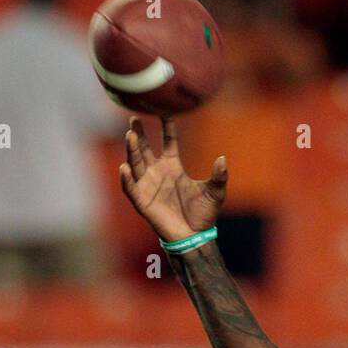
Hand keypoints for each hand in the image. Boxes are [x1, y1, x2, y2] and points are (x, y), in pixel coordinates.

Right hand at [119, 116, 226, 242]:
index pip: (168, 141)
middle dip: (139, 134)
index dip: (166, 126)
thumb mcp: (215, 193)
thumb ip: (219, 177)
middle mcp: (157, 172)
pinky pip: (131, 188)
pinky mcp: (142, 201)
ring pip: (135, 163)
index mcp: (173, 166)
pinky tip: (125, 167)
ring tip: (130, 135)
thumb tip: (223, 159)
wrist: (195, 237)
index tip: (164, 110)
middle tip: (134, 118)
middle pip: (145, 148)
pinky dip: (127, 179)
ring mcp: (148, 186)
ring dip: (132, 150)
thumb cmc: (203, 215)